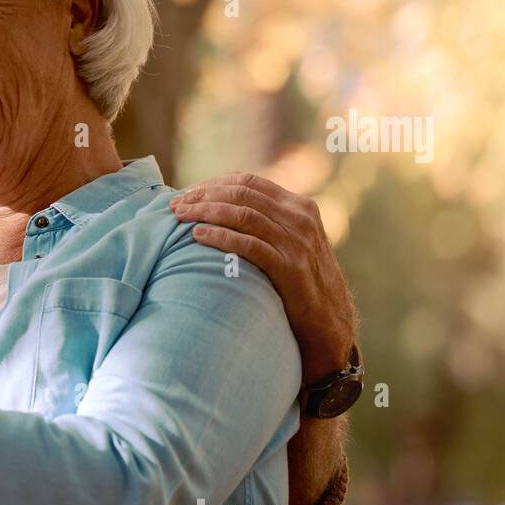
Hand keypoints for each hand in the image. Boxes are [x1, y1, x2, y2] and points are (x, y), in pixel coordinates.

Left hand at [169, 173, 357, 383]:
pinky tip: (197, 235)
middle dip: (204, 196)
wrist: (329, 322)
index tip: (188, 192)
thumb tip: (224, 206)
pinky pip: (249, 244)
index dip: (214, 184)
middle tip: (175, 204)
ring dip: (206, 212)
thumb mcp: (291, 242)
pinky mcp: (290, 267)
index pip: (250, 182)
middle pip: (242, 194)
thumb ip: (268, 222)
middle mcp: (300, 218)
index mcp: (299, 206)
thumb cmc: (299, 282)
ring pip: (243, 215)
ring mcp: (297, 242)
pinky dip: (220, 236)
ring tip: (180, 217)